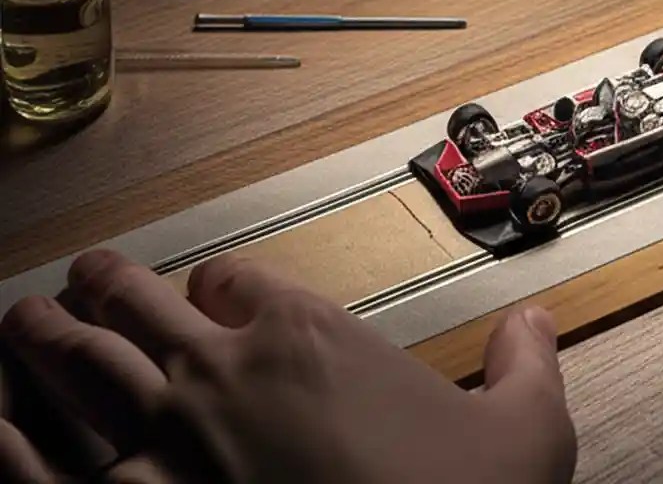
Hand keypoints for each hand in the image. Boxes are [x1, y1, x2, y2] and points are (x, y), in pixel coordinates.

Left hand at [0, 249, 575, 483]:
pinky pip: (30, 460)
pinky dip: (6, 433)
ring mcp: (155, 443)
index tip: (219, 296)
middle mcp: (218, 373)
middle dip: (107, 283)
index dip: (226, 285)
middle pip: (135, 300)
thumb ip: (524, 364)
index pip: (237, 279)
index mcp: (308, 338)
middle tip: (88, 278)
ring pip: (73, 361)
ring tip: (25, 320)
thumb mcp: (524, 433)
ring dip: (43, 334)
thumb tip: (533, 325)